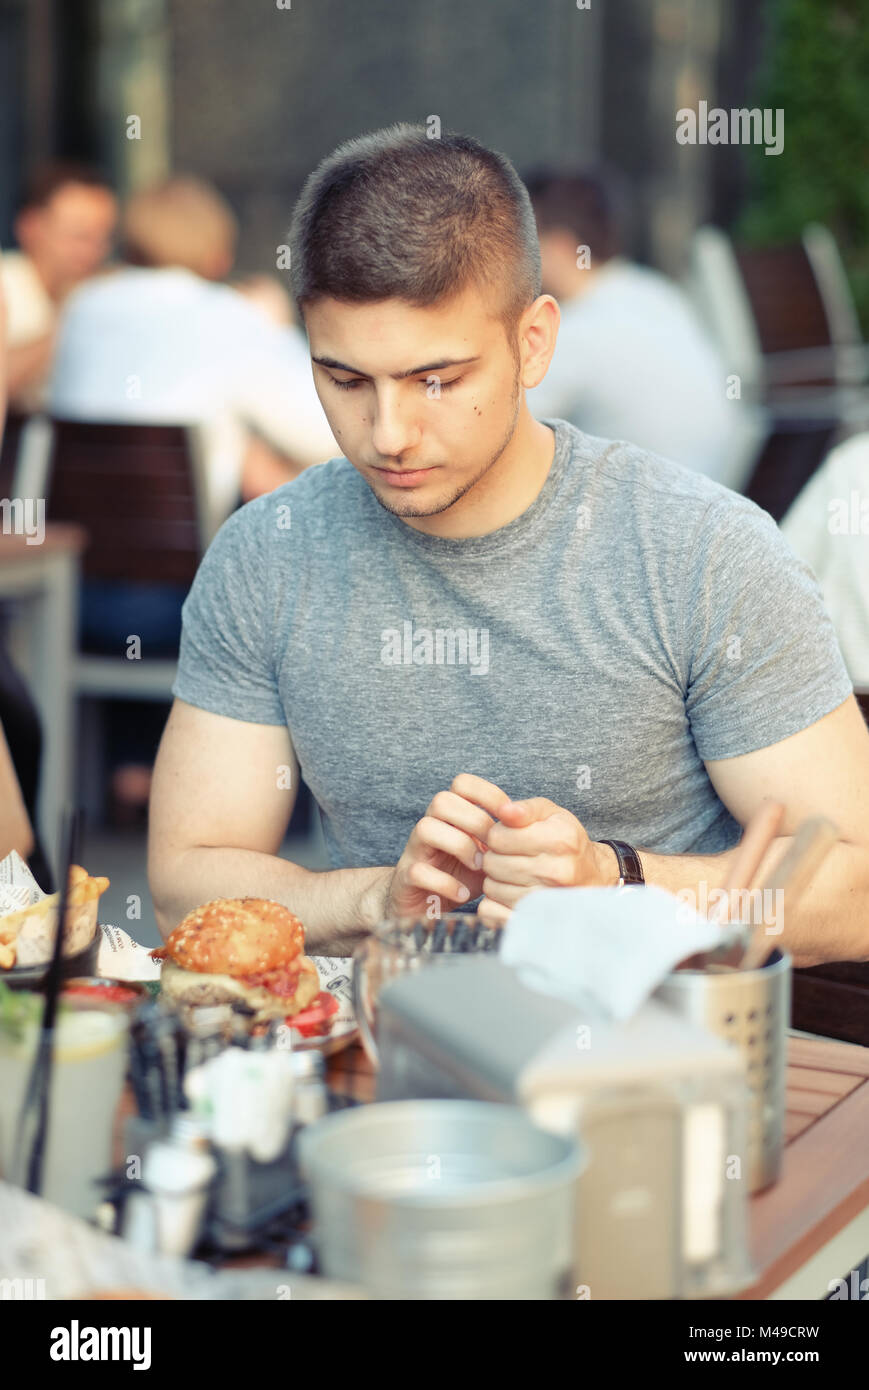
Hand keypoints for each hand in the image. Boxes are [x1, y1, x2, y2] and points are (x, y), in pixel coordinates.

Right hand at [384, 777, 501, 919]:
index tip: (509, 816)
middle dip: (475, 821)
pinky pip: (419, 870)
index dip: (487, 793)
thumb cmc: (462, 875)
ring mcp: (415, 850)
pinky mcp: (406, 877)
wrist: (425, 905)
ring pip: (425, 827)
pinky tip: (463, 894)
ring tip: (480, 868)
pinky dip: (445, 883)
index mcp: (451, 815)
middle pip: (442, 800)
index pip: (462, 783)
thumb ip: (505, 840)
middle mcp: (430, 825)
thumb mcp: (488, 855)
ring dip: (459, 846)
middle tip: (494, 847)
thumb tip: (534, 825)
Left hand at [452, 776, 617, 925]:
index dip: (497, 835)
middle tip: (509, 858)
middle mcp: (555, 872)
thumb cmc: (568, 843)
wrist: (594, 878)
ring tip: (512, 875)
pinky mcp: (535, 922)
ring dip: (495, 881)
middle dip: (494, 857)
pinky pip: (492, 913)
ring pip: (491, 888)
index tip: (508, 838)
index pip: (498, 837)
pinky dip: (493, 905)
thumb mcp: (553, 816)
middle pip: (492, 863)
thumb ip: (526, 809)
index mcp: (558, 840)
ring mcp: (546, 901)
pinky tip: (508, 895)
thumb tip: (503, 810)